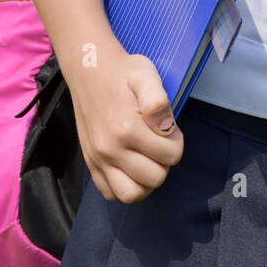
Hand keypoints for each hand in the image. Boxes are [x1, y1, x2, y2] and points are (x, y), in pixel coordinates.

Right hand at [67, 51, 184, 203]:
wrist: (90, 72)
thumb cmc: (123, 73)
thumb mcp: (146, 75)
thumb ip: (158, 101)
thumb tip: (166, 128)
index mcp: (127, 129)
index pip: (171, 156)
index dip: (176, 142)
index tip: (168, 128)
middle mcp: (110, 149)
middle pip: (155, 178)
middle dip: (164, 162)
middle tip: (159, 142)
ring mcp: (98, 160)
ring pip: (132, 194)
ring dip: (146, 181)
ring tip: (148, 160)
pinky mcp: (91, 164)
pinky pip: (110, 193)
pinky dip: (124, 186)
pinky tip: (131, 168)